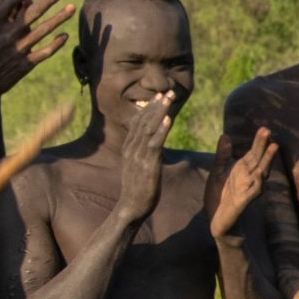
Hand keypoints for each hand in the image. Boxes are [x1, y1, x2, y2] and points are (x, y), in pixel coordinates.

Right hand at [0, 0, 71, 101]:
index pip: (10, 2)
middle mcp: (7, 35)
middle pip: (32, 13)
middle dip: (47, 1)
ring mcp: (18, 49)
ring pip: (44, 30)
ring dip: (60, 18)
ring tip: (72, 7)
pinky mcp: (25, 64)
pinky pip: (45, 51)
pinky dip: (56, 43)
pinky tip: (65, 35)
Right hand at [114, 89, 174, 220]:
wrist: (131, 207)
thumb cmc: (139, 187)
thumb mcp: (140, 165)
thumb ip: (144, 152)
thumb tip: (152, 143)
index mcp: (129, 148)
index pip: (138, 123)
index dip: (149, 108)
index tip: (159, 96)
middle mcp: (132, 148)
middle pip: (143, 121)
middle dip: (156, 106)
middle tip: (167, 92)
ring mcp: (138, 156)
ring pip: (148, 129)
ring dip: (159, 112)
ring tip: (168, 99)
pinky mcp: (147, 165)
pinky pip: (154, 144)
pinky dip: (161, 130)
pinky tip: (168, 119)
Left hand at [208, 127, 278, 238]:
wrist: (216, 221)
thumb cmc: (219, 197)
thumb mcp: (217, 172)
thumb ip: (222, 155)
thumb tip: (226, 135)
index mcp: (242, 170)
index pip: (253, 153)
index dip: (258, 141)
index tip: (264, 128)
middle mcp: (249, 177)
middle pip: (258, 158)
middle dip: (263, 145)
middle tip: (268, 130)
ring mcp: (248, 189)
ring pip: (261, 172)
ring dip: (267, 160)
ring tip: (274, 147)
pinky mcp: (244, 201)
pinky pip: (253, 190)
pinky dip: (258, 182)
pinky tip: (261, 173)